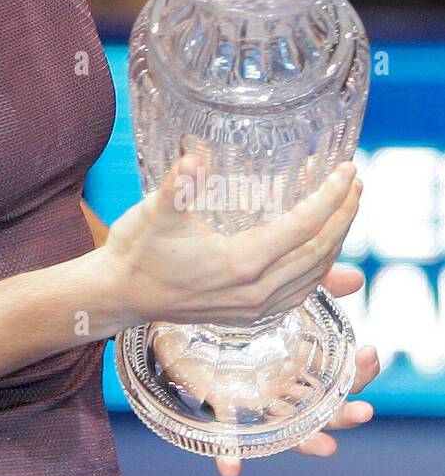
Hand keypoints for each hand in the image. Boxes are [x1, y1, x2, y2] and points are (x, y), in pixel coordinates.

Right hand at [100, 154, 361, 329]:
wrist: (120, 295)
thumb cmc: (137, 251)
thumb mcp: (155, 212)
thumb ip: (179, 186)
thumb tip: (192, 159)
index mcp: (240, 263)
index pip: (303, 227)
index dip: (330, 197)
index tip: (346, 170)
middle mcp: (256, 291)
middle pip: (319, 251)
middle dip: (344, 214)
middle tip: (355, 182)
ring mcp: (255, 307)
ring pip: (315, 274)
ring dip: (337, 241)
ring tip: (347, 208)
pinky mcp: (250, 316)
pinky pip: (301, 292)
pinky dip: (320, 269)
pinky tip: (324, 253)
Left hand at [214, 265, 378, 475]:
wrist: (184, 311)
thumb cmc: (241, 304)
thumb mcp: (280, 288)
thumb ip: (315, 283)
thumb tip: (356, 277)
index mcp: (302, 365)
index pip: (342, 376)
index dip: (360, 371)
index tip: (370, 354)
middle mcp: (284, 390)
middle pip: (326, 412)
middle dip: (347, 415)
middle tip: (364, 411)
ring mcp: (256, 403)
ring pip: (288, 433)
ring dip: (308, 444)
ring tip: (325, 447)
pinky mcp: (221, 405)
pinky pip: (227, 438)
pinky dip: (230, 456)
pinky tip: (231, 470)